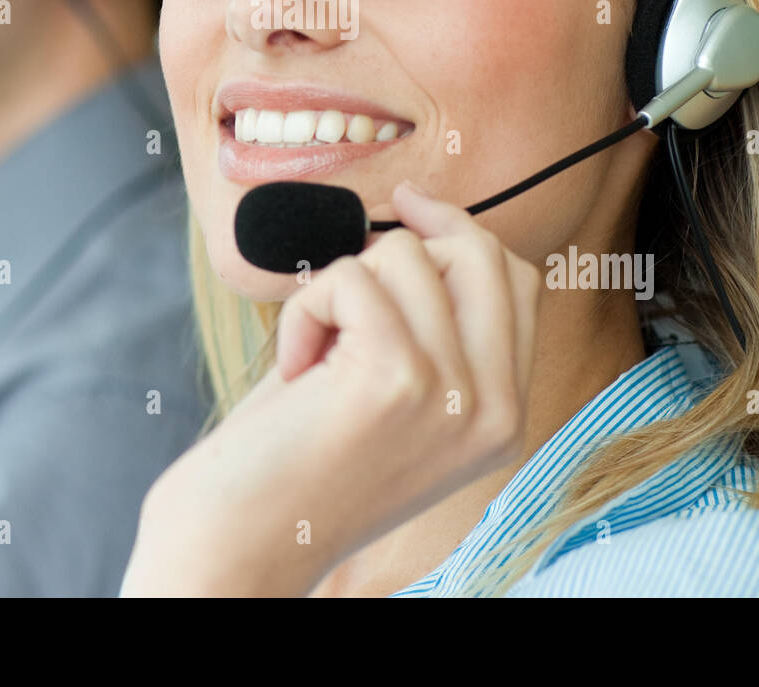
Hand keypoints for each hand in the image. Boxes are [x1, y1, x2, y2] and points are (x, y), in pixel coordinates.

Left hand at [119, 180, 539, 596]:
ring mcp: (453, 394)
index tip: (412, 211)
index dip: (461, 232)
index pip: (517, 281)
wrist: (240, 547)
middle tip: (349, 271)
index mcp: (505, 415)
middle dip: (408, 240)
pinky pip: (349, 278)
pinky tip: (295, 366)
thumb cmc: (300, 461)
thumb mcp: (398, 395)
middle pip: (481, 253)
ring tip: (316, 355)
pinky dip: (305, 308)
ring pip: (404, 256)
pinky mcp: (396, 378)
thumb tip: (431, 220)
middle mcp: (496, 409)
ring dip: (341, 287)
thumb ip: (436, 325)